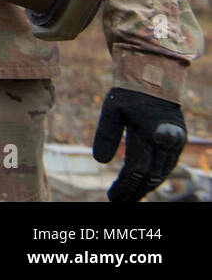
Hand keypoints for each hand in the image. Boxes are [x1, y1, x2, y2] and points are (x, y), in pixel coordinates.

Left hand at [92, 87, 186, 201]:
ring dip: (145, 187)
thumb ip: (106, 134)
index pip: (136, 170)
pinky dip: (155, 177)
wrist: (155, 76)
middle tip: (118, 203)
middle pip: (150, 177)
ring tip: (129, 197)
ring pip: (162, 173)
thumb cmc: (129, 92)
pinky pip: (168, 166)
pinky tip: (142, 184)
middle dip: (134, 192)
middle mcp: (166, 141)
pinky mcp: (178, 141)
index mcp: (149, 135)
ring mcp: (175, 142)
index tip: (111, 198)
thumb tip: (100, 162)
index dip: (124, 187)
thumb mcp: (112, 109)